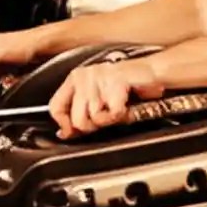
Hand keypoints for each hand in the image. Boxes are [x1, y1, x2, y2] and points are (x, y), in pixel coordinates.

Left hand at [49, 59, 164, 138]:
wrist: (151, 72)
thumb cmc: (125, 87)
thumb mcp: (96, 99)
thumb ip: (79, 115)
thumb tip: (65, 134)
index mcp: (75, 78)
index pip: (55, 106)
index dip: (64, 125)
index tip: (71, 132)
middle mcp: (84, 76)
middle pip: (76, 119)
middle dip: (92, 126)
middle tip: (105, 119)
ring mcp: (99, 79)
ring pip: (95, 118)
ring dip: (109, 120)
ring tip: (116, 109)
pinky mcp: (117, 82)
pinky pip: (113, 114)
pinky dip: (122, 116)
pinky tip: (125, 108)